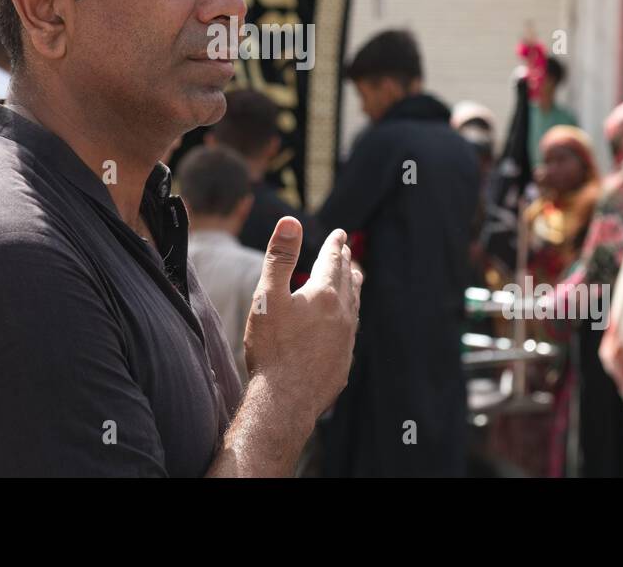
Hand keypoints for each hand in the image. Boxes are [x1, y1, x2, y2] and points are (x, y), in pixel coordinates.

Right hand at [244, 216, 359, 428]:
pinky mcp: (342, 363)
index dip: (335, 245)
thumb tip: (291, 221)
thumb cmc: (271, 348)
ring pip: (353, 306)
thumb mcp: (267, 297)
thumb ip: (280, 257)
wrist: (284, 401)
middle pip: (346, 281)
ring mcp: (345, 340)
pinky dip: (349, 317)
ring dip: (352, 288)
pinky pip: (350, 332)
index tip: (339, 234)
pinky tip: (345, 323)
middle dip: (345, 263)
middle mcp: (341, 315)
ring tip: (354, 278)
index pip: (332, 261)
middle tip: (347, 251)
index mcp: (323, 295)